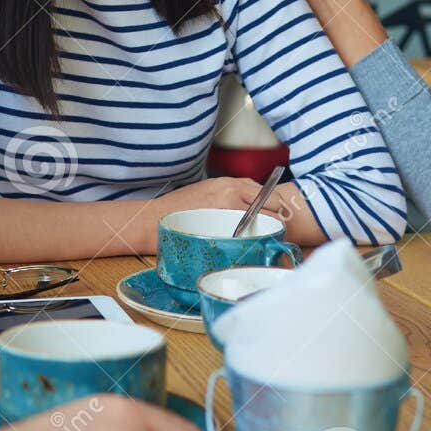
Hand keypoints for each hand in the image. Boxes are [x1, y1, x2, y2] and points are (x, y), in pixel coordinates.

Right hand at [144, 176, 287, 245]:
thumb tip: (249, 206)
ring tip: (267, 240)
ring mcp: (228, 209)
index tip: (274, 216)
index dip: (272, 205)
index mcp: (228, 183)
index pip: (264, 190)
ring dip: (269, 229)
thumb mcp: (206, 192)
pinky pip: (250, 234)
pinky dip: (255, 241)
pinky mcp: (222, 227)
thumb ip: (228, 195)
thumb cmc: (178, 210)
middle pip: (271, 203)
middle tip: (276, 230)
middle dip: (276, 217)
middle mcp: (231, 191)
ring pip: (265, 219)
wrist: (154, 220)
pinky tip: (252, 248)